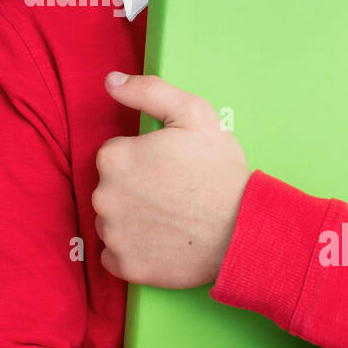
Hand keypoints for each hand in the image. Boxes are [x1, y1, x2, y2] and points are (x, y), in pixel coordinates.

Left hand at [94, 71, 251, 288]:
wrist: (244, 229)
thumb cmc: (220, 170)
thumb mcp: (193, 113)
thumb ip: (147, 91)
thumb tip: (110, 81)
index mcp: (114, 157)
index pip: (115, 155)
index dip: (144, 159)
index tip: (169, 167)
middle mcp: (103, 196)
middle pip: (111, 188)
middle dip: (135, 188)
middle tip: (173, 193)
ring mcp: (112, 234)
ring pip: (112, 220)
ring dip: (132, 219)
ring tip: (169, 218)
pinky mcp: (124, 266)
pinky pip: (114, 256)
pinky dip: (132, 251)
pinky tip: (160, 242)